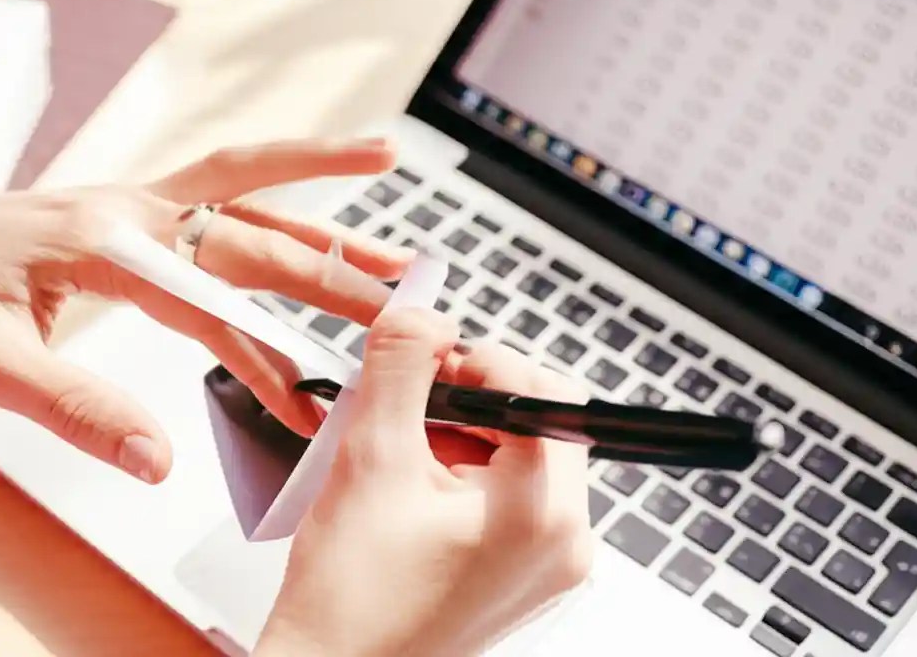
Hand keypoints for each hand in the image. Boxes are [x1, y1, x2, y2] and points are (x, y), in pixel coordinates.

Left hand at [0, 139, 407, 483]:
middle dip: (332, 265)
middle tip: (406, 291)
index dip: (261, 359)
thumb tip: (154, 457)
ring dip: (320, 208)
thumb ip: (73, 407)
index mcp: (94, 234)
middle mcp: (122, 205)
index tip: (307, 407)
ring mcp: (124, 202)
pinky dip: (271, 200)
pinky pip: (213, 195)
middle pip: (250, 228)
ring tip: (390, 219)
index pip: (205, 300)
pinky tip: (303, 216)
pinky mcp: (121, 215)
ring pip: (243, 194)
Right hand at [255, 309, 594, 656]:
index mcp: (542, 513)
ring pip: (523, 454)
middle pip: (539, 418)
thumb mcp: (370, 458)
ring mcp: (552, 563)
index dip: (479, 359)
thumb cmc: (351, 601)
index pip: (540, 388)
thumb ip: (400, 368)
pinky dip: (468, 474)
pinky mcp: (528, 574)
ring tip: (403, 462)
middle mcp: (565, 542)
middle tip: (410, 410)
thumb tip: (424, 315)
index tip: (428, 360)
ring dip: (464, 436)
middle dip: (471, 400)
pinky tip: (415, 491)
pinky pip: (513, 495)